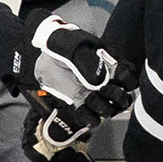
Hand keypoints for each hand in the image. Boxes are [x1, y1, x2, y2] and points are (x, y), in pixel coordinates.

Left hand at [19, 11, 134, 159]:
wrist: (33, 52)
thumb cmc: (54, 42)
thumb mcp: (72, 44)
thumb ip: (86, 61)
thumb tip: (99, 81)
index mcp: (107, 62)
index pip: (129, 76)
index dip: (128, 80)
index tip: (118, 77)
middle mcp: (102, 81)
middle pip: (124, 98)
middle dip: (117, 96)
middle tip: (104, 90)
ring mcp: (90, 94)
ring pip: (110, 111)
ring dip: (104, 107)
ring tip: (91, 98)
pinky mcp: (76, 104)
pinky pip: (90, 119)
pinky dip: (89, 118)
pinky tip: (82, 108)